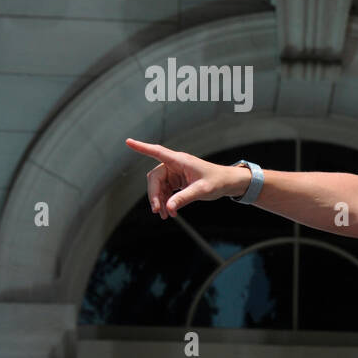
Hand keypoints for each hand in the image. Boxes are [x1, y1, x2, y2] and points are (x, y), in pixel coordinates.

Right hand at [125, 138, 245, 218]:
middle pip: (155, 177)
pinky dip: (165, 201)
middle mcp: (174, 164)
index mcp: (180, 160)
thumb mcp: (202, 190)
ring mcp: (174, 173)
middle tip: (157, 210)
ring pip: (158, 186)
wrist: (228, 183)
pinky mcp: (176, 181)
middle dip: (154, 194)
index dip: (142, 147)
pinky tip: (168, 212)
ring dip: (159, 200)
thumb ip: (185, 198)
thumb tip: (169, 208)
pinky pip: (164, 191)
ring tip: (163, 215)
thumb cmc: (218, 181)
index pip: (157, 152)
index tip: (128, 142)